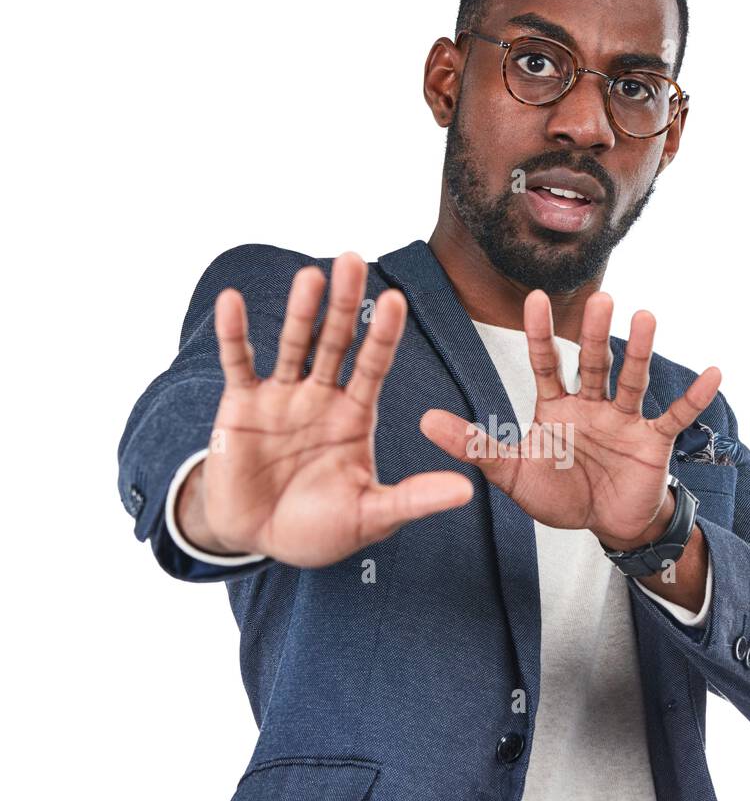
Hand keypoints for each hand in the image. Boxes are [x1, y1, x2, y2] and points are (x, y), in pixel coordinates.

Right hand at [183, 252, 472, 566]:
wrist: (258, 540)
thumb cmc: (319, 528)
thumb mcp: (370, 516)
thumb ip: (413, 500)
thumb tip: (467, 492)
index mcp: (354, 416)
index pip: (374, 366)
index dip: (383, 336)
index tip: (397, 301)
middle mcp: (320, 397)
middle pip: (336, 342)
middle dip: (345, 304)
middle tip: (353, 260)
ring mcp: (280, 397)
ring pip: (292, 344)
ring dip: (298, 311)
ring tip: (310, 275)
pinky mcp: (240, 406)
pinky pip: (238, 363)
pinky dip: (232, 333)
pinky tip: (231, 300)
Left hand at [418, 288, 720, 547]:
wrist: (605, 524)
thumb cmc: (559, 494)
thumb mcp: (512, 473)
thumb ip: (474, 445)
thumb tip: (423, 421)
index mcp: (556, 406)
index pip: (545, 362)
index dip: (537, 333)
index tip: (532, 296)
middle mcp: (591, 403)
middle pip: (592, 363)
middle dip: (594, 333)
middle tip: (600, 297)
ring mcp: (624, 420)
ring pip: (631, 379)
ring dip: (639, 350)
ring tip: (646, 316)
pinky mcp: (653, 441)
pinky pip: (674, 417)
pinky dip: (693, 399)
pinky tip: (713, 373)